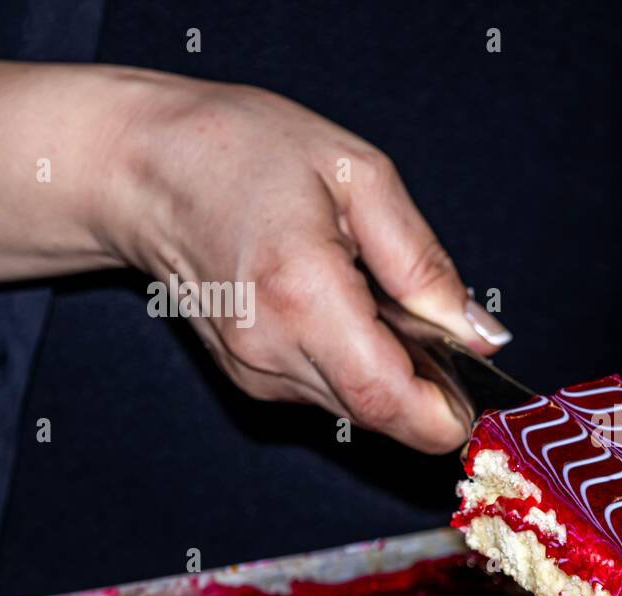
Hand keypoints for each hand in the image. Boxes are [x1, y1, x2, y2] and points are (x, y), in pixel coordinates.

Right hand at [0, 64, 509, 451]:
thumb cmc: (242, 152)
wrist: (142, 168)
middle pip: (380, 416)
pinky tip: (342, 309)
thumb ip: (424, 263)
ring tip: (374, 300)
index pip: (388, 401)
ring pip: (358, 410)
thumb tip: (479, 334)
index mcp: (305, 293)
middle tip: (434, 326)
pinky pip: (329, 393)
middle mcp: (273, 349)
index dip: (444, 415)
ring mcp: (255, 371)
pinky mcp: (249, 378)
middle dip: (428, 389)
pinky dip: (356, 365)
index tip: (476, 392)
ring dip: (391, 374)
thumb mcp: (358, 176)